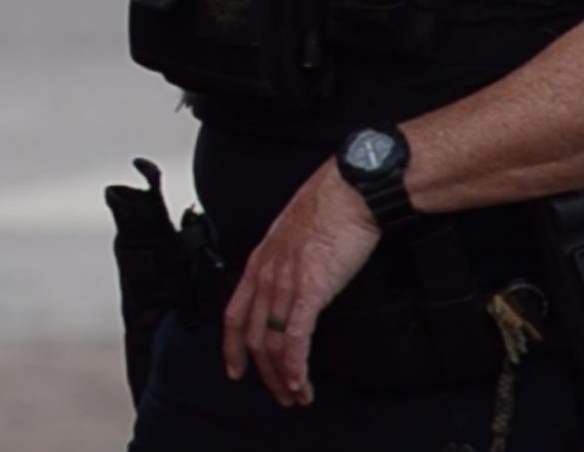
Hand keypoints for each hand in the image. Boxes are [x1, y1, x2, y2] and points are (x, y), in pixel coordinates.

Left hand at [221, 161, 380, 407]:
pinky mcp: (311, 289)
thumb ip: (289, 258)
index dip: (232, 346)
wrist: (351, 189)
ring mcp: (286, 282)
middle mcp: (267, 273)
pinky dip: (297, 366)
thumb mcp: (296, 232)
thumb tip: (297, 278)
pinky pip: (296, 338)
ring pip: (273, 343)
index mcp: (261, 259)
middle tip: (280, 394)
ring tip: (297, 395)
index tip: (235, 368)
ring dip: (284, 377)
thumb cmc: (331, 204)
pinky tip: (302, 382)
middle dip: (265, 373)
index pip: (235, 312)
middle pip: (253, 336)